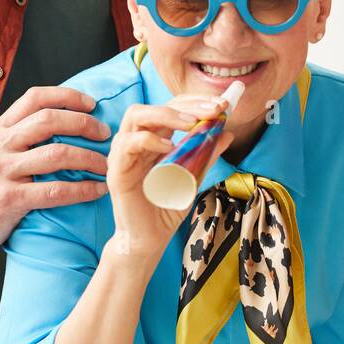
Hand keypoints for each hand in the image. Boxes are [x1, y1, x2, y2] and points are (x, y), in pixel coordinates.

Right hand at [0, 86, 115, 257]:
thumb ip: (22, 136)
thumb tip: (68, 122)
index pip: (35, 97)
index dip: (67, 96)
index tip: (92, 103)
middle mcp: (0, 144)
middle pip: (49, 120)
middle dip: (84, 124)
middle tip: (106, 134)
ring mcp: (3, 171)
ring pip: (56, 154)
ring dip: (89, 158)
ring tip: (107, 165)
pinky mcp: (8, 199)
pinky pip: (54, 191)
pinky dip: (82, 190)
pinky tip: (97, 190)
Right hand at [105, 94, 233, 268]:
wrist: (150, 240)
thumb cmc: (167, 208)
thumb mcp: (194, 177)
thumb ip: (207, 155)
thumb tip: (227, 132)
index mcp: (154, 140)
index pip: (172, 109)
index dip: (196, 103)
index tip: (223, 105)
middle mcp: (137, 142)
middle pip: (155, 105)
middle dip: (187, 103)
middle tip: (213, 109)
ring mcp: (124, 154)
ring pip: (136, 115)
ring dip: (167, 114)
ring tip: (192, 123)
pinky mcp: (116, 171)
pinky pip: (127, 144)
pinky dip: (150, 140)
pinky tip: (169, 147)